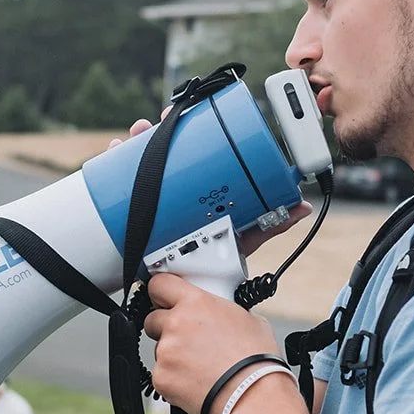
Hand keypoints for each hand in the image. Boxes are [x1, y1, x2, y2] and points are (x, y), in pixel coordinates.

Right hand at [110, 116, 311, 255]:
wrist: (184, 298)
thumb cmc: (212, 268)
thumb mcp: (239, 242)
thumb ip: (268, 225)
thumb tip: (302, 207)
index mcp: (193, 194)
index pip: (185, 153)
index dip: (180, 131)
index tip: (176, 115)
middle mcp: (168, 195)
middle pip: (157, 155)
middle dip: (152, 134)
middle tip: (154, 123)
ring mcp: (147, 207)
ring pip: (133, 168)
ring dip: (129, 146)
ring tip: (131, 136)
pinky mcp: (129, 222)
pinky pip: (115, 193)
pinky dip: (110, 169)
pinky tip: (111, 153)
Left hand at [142, 272, 287, 413]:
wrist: (252, 397)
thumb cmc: (256, 361)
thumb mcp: (248, 319)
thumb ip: (224, 310)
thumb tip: (221, 312)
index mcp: (196, 302)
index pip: (160, 284)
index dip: (161, 291)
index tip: (163, 297)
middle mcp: (176, 323)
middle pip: (153, 318)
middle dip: (165, 327)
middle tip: (187, 339)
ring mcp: (166, 351)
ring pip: (159, 348)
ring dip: (172, 354)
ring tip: (199, 366)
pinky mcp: (161, 377)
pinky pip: (160, 374)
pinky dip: (173, 378)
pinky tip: (195, 382)